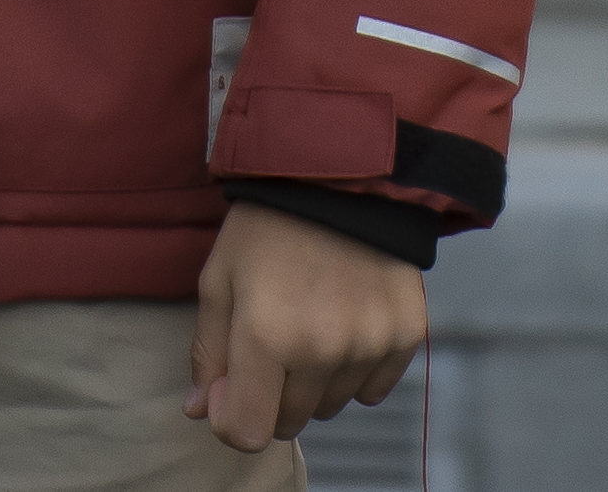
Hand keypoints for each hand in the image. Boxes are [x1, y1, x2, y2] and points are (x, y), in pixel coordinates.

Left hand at [185, 202, 425, 453]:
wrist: (341, 173)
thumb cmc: (267, 225)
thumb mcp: (219, 278)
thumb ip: (208, 352)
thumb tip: (202, 412)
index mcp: (266, 335)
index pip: (247, 433)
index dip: (231, 418)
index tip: (231, 386)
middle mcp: (322, 348)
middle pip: (290, 422)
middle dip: (272, 395)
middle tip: (272, 342)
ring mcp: (369, 343)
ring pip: (331, 407)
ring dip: (314, 383)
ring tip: (311, 323)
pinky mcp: (405, 334)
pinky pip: (373, 389)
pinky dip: (355, 371)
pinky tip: (345, 325)